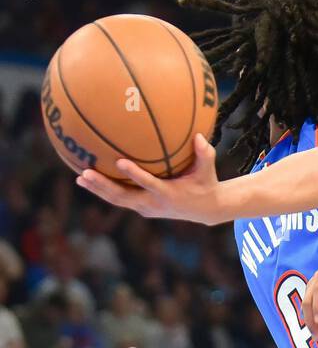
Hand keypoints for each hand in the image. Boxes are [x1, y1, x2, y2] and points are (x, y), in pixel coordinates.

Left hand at [76, 134, 222, 224]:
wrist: (203, 210)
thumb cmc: (205, 184)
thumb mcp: (208, 171)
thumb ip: (205, 154)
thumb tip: (198, 136)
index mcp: (168, 194)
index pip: (148, 184)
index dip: (134, 175)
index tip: (120, 161)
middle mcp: (152, 204)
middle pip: (123, 196)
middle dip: (103, 186)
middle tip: (86, 174)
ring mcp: (144, 207)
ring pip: (116, 199)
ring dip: (97, 189)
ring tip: (80, 178)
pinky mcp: (140, 207)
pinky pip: (119, 198)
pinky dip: (103, 189)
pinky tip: (89, 178)